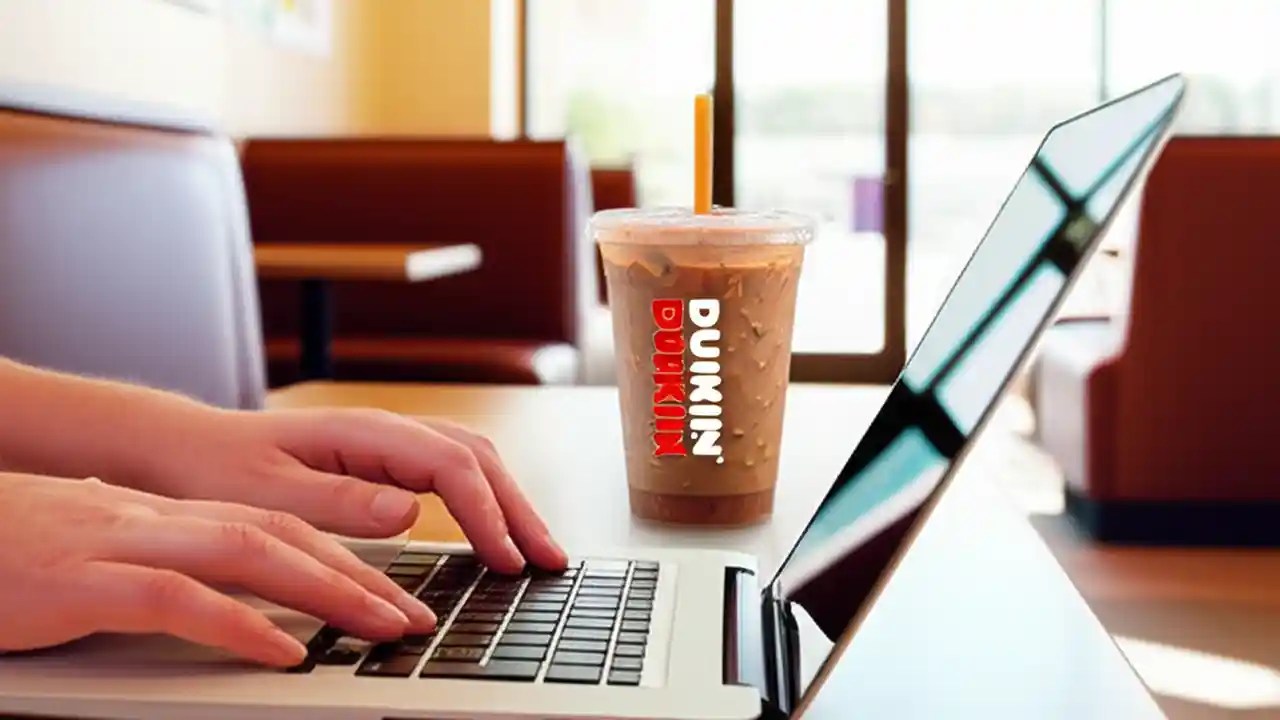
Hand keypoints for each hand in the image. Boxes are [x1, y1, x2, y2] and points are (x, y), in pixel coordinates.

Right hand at [0, 473, 435, 665]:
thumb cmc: (8, 550)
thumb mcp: (98, 555)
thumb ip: (160, 564)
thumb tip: (214, 592)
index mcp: (165, 516)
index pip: (276, 526)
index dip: (340, 558)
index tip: (391, 594)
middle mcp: (157, 521)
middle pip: (282, 535)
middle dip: (357, 577)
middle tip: (412, 619)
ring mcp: (121, 546)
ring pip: (249, 554)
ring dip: (327, 592)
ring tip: (380, 629)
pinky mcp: (84, 583)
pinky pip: (179, 600)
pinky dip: (241, 625)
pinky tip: (287, 651)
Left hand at [136, 408, 566, 574]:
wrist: (187, 447)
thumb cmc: (218, 469)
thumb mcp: (268, 493)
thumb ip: (340, 500)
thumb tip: (412, 509)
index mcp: (365, 432)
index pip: (452, 467)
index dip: (487, 514)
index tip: (507, 561)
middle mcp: (387, 429)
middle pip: (477, 459)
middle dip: (520, 509)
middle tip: (550, 561)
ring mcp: (390, 441)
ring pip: (473, 462)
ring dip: (511, 504)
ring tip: (538, 551)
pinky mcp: (386, 459)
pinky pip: (453, 473)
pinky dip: (486, 501)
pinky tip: (495, 531)